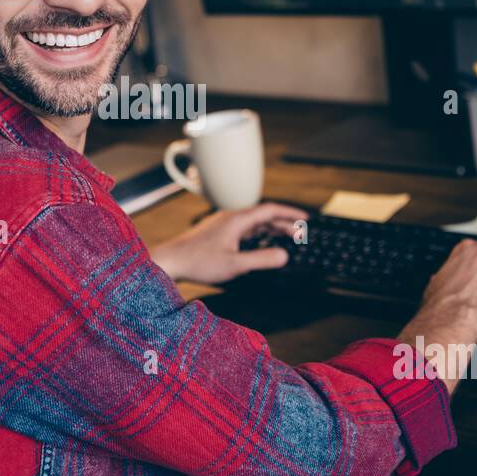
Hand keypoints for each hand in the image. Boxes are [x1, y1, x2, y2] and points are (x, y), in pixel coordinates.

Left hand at [150, 202, 307, 284]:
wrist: (171, 261)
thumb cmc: (198, 262)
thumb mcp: (235, 265)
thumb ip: (261, 259)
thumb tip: (284, 255)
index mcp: (237, 220)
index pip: (270, 210)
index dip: (290, 213)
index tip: (305, 218)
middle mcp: (231, 217)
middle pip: (264, 215)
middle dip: (285, 222)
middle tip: (301, 232)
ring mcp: (223, 224)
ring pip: (254, 222)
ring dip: (272, 228)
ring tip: (287, 236)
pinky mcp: (217, 232)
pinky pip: (245, 228)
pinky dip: (259, 232)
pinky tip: (261, 241)